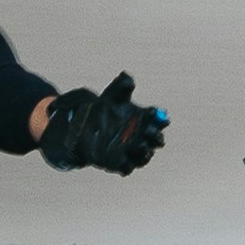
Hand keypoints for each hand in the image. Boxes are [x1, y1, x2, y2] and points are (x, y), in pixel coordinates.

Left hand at [37, 73, 167, 175]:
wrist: (84, 126)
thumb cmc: (104, 108)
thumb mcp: (112, 94)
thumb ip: (121, 85)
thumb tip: (125, 76)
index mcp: (144, 121)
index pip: (159, 120)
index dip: (160, 119)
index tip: (156, 113)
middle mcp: (141, 137)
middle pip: (155, 140)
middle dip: (155, 136)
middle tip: (150, 131)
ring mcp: (131, 152)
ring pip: (144, 156)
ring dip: (145, 154)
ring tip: (142, 148)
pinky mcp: (119, 163)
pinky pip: (126, 168)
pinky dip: (127, 167)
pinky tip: (124, 162)